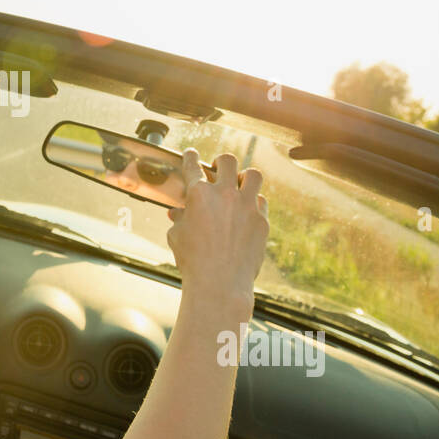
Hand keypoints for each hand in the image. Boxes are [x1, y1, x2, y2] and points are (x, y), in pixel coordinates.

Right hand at [166, 150, 268, 319]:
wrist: (220, 284)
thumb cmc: (193, 261)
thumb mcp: (176, 237)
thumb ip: (179, 219)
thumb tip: (178, 213)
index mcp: (198, 194)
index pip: (193, 165)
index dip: (190, 156)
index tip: (191, 154)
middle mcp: (224, 194)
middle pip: (228, 161)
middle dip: (222, 162)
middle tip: (219, 168)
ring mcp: (247, 206)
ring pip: (254, 175)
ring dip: (245, 176)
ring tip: (240, 183)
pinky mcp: (262, 221)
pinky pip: (262, 202)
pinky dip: (254, 203)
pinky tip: (248, 210)